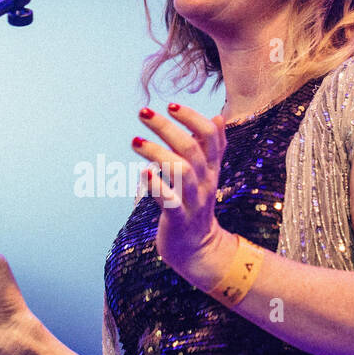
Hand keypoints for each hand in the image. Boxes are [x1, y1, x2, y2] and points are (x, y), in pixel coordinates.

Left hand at [131, 102, 232, 285]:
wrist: (198, 249)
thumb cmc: (195, 205)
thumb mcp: (208, 175)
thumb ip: (212, 147)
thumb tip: (218, 117)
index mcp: (212, 169)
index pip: (211, 136)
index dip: (192, 118)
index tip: (171, 105)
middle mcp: (205, 182)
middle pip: (192, 149)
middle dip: (167, 128)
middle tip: (143, 112)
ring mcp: (193, 202)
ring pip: (182, 172)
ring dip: (157, 153)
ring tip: (135, 141)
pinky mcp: (178, 220)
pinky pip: (170, 202)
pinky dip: (157, 186)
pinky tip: (143, 173)